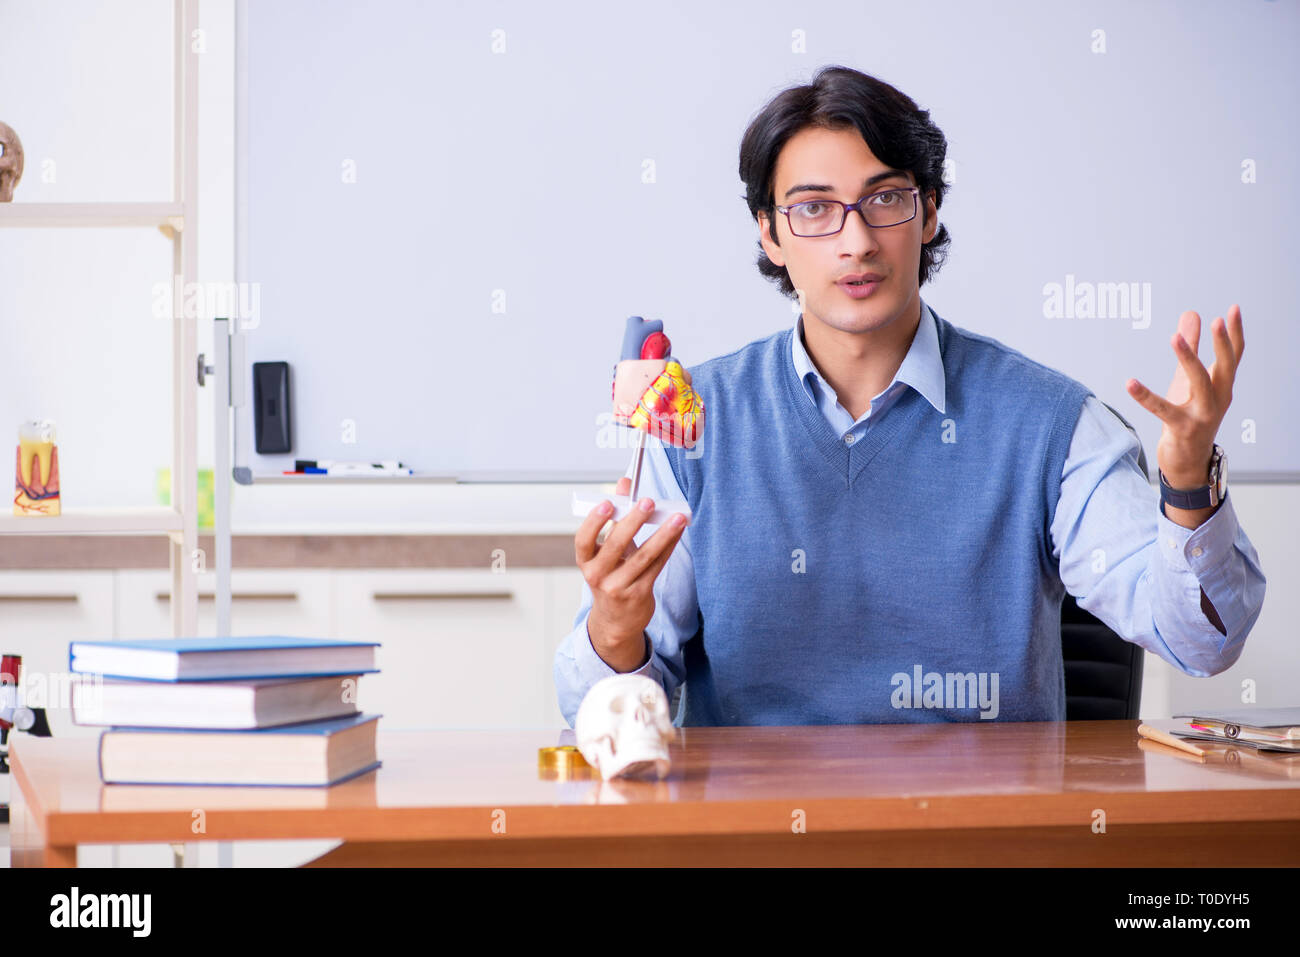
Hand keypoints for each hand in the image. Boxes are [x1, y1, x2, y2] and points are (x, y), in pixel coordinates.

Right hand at [574, 476, 686, 671]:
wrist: (615, 621)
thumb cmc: (610, 576)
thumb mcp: (605, 550)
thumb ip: (614, 516)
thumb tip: (624, 483)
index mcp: (586, 562)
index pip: (583, 540)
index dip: (594, 522)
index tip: (606, 503)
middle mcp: (598, 576)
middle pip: (616, 545)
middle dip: (633, 521)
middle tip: (647, 502)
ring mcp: (619, 587)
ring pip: (643, 556)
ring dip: (662, 534)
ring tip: (677, 517)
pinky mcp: (639, 594)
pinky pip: (657, 566)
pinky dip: (669, 546)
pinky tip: (677, 532)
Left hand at [1126, 305, 1243, 488]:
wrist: (1188, 461)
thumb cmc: (1189, 415)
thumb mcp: (1187, 379)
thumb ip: (1190, 346)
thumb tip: (1191, 313)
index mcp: (1222, 386)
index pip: (1234, 356)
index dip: (1235, 333)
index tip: (1233, 309)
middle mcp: (1218, 399)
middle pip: (1225, 367)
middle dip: (1223, 344)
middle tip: (1217, 320)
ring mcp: (1202, 415)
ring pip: (1199, 383)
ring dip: (1188, 359)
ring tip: (1174, 338)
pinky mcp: (1181, 428)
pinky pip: (1162, 409)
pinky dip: (1145, 396)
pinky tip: (1130, 383)